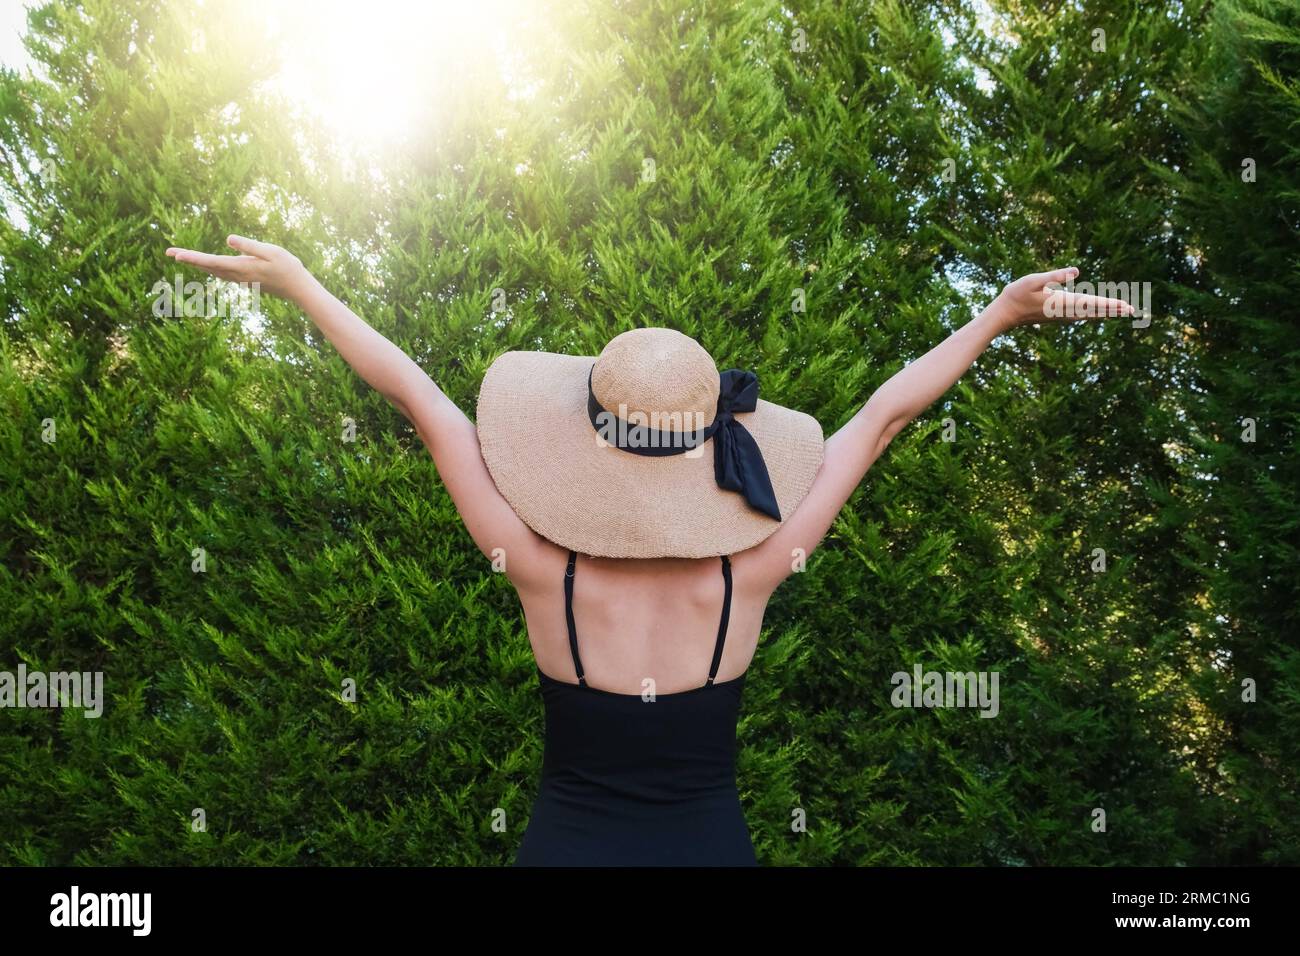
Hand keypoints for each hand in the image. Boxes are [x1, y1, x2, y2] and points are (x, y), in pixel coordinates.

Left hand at [165, 235, 308, 300]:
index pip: (212, 261)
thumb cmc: (288, 267)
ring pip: (213, 271)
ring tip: (181, 257)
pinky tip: (205, 266)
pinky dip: (209, 268)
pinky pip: (222, 273)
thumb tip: (227, 239)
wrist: (298, 288)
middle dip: (188, 259)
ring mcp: (241, 279)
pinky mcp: (245, 279)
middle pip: (207, 267)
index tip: (176, 255)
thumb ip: (248, 245)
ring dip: (197, 264)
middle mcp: (237, 275)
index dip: (193, 258)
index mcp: (242, 267)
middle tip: (168, 252)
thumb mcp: (270, 251)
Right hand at [988, 266, 1135, 331]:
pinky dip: (1094, 314)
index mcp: (1062, 302)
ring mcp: (1062, 316)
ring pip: (1089, 315)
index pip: (1091, 303)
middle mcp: (1065, 311)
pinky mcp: (1058, 316)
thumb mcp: (1032, 281)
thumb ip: (1054, 276)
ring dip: (1105, 312)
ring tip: (1121, 311)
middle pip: (1094, 311)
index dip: (1109, 303)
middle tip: (1132, 310)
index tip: (1124, 306)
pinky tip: (1099, 313)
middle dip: (1113, 310)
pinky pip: (1082, 315)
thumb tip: (1076, 272)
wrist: (1004, 315)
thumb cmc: (1015, 295)